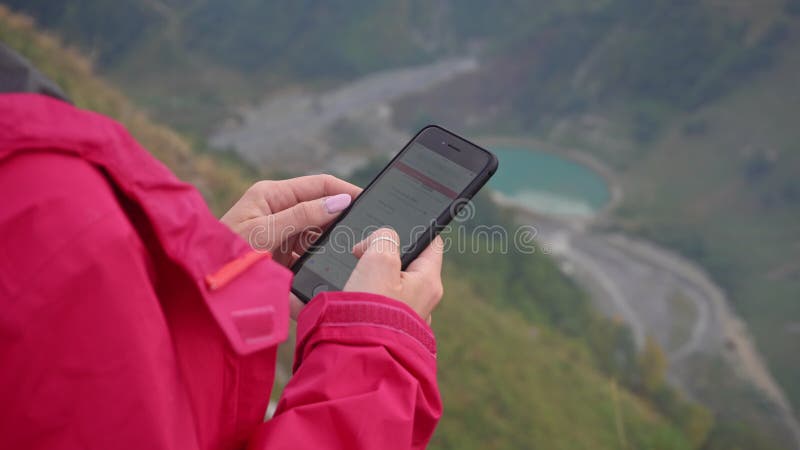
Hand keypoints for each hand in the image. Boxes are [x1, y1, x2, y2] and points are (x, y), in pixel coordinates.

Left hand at [221, 175, 360, 319]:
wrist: (203, 284)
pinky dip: (315, 260)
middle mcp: (277, 209)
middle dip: (339, 220)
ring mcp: (279, 232)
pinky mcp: (279, 254)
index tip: (367, 200)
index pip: (318, 185)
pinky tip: (324, 269)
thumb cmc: (223, 252)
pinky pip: (306, 253)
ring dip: (327, 244)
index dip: (344, 190)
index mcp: (272, 194)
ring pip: (315, 233)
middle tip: (361, 232)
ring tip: (345, 252)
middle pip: (319, 209)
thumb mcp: (265, 232)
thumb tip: (338, 202)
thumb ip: (302, 216)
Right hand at [344, 228, 443, 321]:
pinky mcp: (384, 331)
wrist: (354, 359)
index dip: (413, 230)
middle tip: (361, 254)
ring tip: (350, 279)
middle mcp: (423, 303)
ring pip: (388, 285)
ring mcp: (404, 320)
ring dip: (369, 278)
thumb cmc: (371, 312)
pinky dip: (361, 298)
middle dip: (383, 255)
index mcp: (429, 282)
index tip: (392, 225)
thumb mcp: (378, 260)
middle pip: (406, 264)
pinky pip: (375, 306)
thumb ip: (384, 239)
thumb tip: (379, 240)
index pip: (432, 243)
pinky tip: (346, 298)